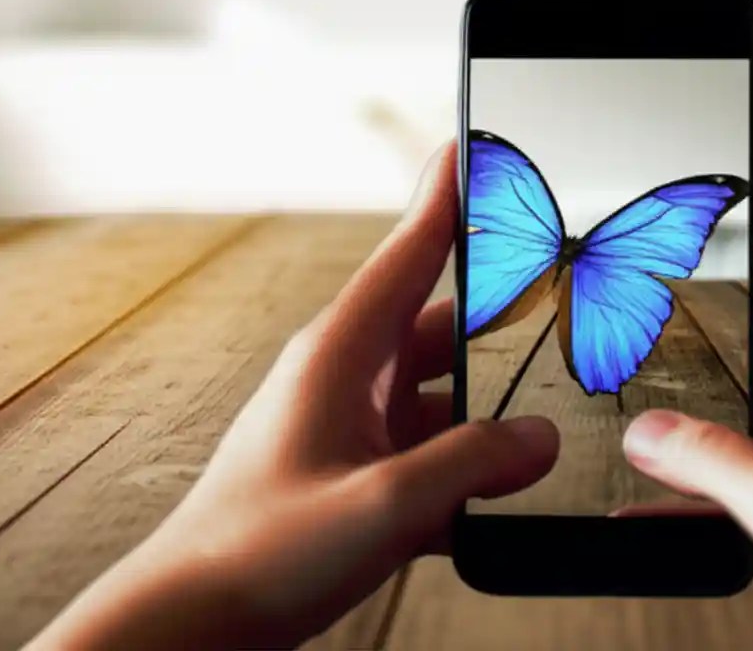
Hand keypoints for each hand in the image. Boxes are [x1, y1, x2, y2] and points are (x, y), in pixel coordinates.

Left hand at [31, 143, 558, 649]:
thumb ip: (472, 464)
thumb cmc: (255, 553)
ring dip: (484, 418)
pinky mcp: (355, 479)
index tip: (473, 149)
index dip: (446, 198)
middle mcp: (345, 381)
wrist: (197, 623)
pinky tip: (494, 504)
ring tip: (540, 429)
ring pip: (439, 401)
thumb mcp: (383, 502)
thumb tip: (539, 440)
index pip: (407, 253)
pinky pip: (426, 458)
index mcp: (340, 355)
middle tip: (555, 304)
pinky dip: (463, 474)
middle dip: (496, 322)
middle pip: (439, 330)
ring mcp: (349, 431)